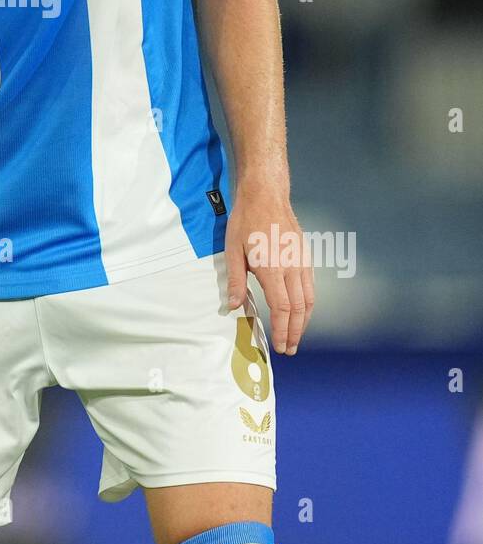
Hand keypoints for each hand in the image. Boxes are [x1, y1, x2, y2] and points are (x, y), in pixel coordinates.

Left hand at [224, 187, 313, 354]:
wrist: (266, 195)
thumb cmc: (246, 221)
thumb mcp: (232, 250)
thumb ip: (235, 280)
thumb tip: (233, 306)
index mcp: (272, 269)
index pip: (282, 309)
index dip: (282, 330)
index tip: (280, 346)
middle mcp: (291, 268)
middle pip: (299, 309)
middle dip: (295, 332)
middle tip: (289, 348)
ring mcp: (302, 261)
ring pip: (309, 299)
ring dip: (303, 321)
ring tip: (296, 336)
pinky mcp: (306, 256)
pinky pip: (310, 286)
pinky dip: (307, 304)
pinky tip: (300, 311)